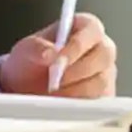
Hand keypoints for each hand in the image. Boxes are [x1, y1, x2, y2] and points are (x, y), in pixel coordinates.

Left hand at [0, 13, 116, 97]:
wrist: (27, 90)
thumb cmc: (31, 63)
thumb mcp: (25, 50)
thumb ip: (36, 48)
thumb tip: (50, 53)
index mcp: (85, 27)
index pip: (92, 29)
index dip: (78, 44)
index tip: (59, 60)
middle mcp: (101, 47)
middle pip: (104, 54)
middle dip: (77, 70)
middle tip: (55, 81)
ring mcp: (106, 72)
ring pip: (102, 81)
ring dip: (75, 89)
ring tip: (53, 94)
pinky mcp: (104, 96)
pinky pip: (99, 101)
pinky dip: (79, 104)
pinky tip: (62, 104)